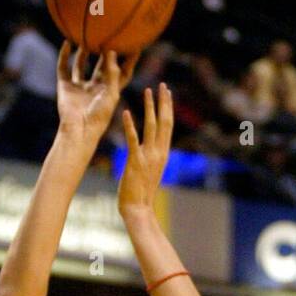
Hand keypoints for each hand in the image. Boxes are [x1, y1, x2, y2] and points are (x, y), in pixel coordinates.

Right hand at [57, 40, 137, 152]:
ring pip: (81, 65)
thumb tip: (111, 50)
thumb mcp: (111, 94)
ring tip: (87, 35)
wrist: (78, 130)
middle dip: (105, 52)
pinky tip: (67, 42)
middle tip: (110, 34)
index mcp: (110, 91)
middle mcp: (95, 88)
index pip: (122, 73)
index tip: (136, 44)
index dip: (129, 60)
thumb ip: (112, 73)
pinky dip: (64, 56)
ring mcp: (80, 88)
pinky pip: (63, 68)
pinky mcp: (65, 88)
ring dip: (84, 52)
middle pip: (101, 66)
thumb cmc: (99, 117)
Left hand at [118, 83, 172, 214]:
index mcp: (163, 154)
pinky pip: (133, 139)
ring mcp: (148, 156)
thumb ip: (152, 157)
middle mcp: (159, 153)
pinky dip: (130, 125)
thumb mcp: (151, 171)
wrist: (138, 209)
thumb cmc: (141, 193)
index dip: (168, 108)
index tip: (167, 94)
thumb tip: (153, 148)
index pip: (168, 126)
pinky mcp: (135, 161)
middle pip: (165, 122)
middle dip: (164, 102)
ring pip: (152, 126)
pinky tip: (127, 112)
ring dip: (150, 107)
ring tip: (148, 91)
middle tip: (163, 85)